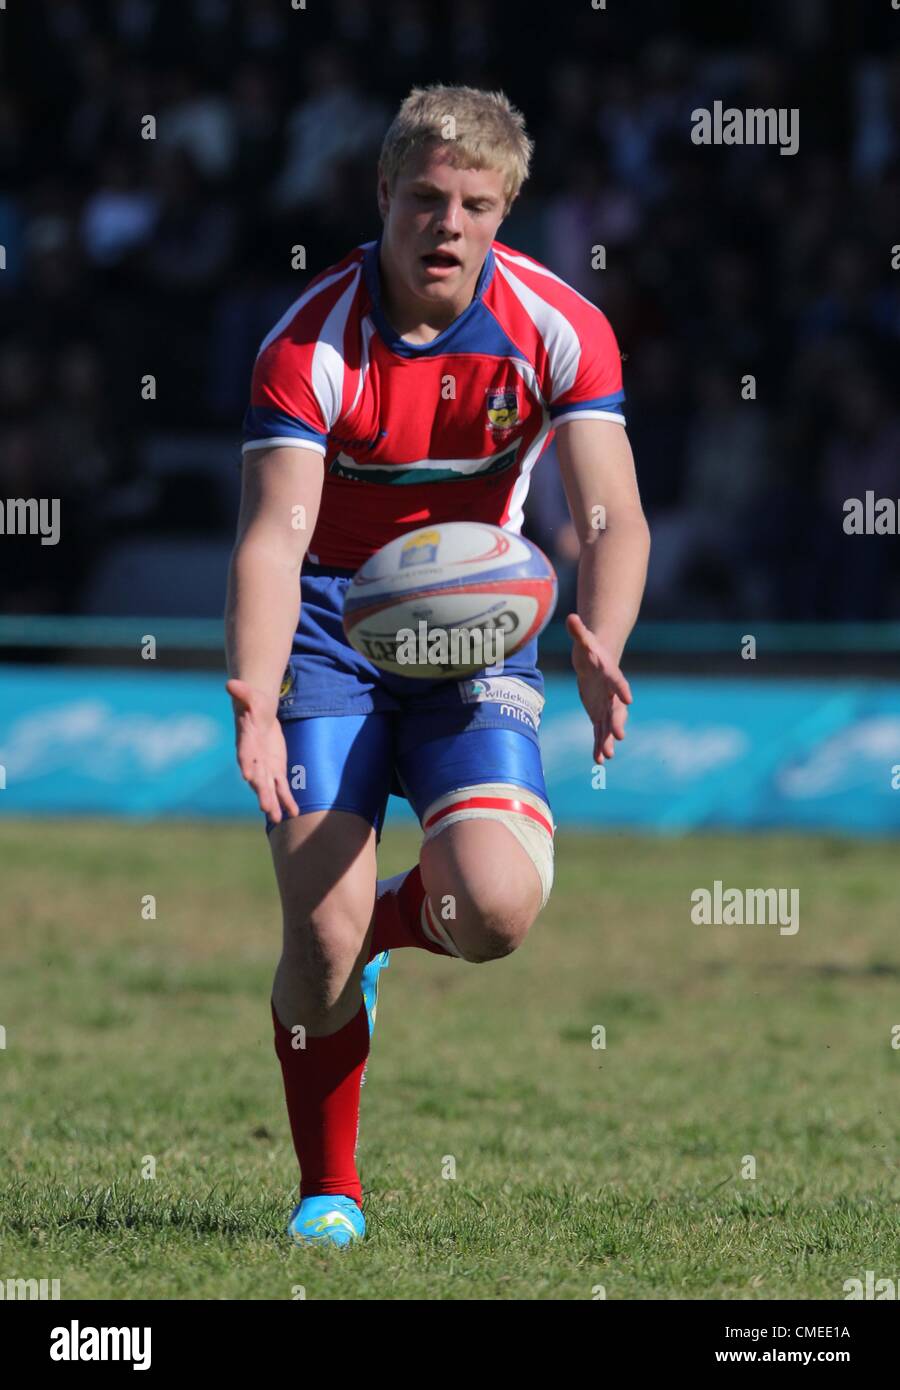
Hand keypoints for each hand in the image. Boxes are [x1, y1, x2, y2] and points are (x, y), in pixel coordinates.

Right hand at [225, 678, 298, 822]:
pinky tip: (294, 812)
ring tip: (278, 818)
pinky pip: (281, 788)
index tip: (248, 775)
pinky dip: (287, 800)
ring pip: (268, 788)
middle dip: (262, 792)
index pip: (245, 754)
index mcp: (246, 742)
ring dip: (273, 802)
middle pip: (257, 777)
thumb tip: (230, 683)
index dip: (247, 763)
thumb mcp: (251, 696)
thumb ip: (242, 693)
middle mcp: (253, 759)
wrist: (258, 715)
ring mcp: (264, 767)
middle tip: (266, 807)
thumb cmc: (254, 704)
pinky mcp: (275, 770)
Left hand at [565, 613, 632, 764]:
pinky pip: (599, 732)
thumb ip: (577, 632)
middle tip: (618, 737)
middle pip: (617, 710)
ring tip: (606, 757)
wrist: (596, 661)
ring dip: (607, 741)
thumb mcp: (583, 640)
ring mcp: (607, 706)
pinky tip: (598, 761)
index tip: (628, 698)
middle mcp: (612, 694)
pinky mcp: (599, 715)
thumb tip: (570, 617)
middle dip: (617, 724)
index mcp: (611, 676)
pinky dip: (598, 745)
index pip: (618, 682)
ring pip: (609, 726)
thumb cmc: (590, 649)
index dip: (622, 689)